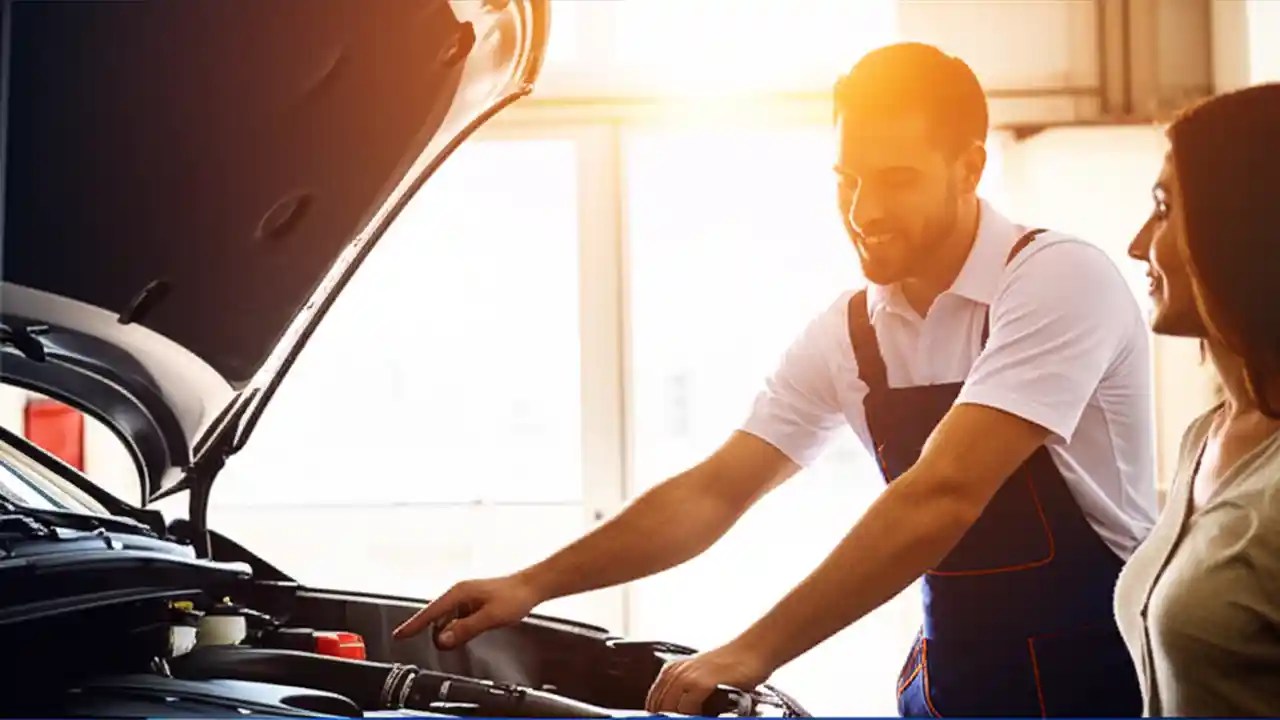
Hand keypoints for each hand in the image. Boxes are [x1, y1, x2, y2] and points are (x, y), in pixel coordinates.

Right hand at [392, 573, 542, 648]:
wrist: (532, 587)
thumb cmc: (514, 597)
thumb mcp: (489, 617)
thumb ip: (465, 629)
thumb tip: (442, 640)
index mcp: (458, 593)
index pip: (429, 613)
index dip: (413, 626)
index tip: (398, 636)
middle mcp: (459, 594)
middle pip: (437, 620)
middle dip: (443, 634)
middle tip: (461, 639)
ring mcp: (465, 598)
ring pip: (449, 621)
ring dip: (455, 632)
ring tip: (478, 629)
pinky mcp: (473, 604)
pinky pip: (459, 620)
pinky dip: (462, 628)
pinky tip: (478, 628)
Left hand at [644, 643, 770, 714]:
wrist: (753, 650)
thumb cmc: (733, 665)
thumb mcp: (702, 675)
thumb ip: (687, 691)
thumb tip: (679, 710)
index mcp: (672, 670)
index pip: (653, 700)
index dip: (657, 714)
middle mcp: (677, 672)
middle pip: (658, 705)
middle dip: (663, 717)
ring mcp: (688, 676)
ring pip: (668, 707)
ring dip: (674, 717)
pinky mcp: (702, 682)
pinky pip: (686, 707)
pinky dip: (689, 716)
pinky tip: (698, 718)